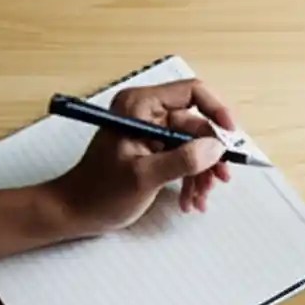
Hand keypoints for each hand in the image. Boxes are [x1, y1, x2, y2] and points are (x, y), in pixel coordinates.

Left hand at [46, 79, 236, 236]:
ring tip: (199, 199)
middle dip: (210, 156)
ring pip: (195, 145)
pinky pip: (185, 158)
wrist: (75, 212)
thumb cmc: (99, 192)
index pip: (192, 92)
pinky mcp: (154, 150)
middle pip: (197, 125)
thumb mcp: (144, 176)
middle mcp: (148, 113)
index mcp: (140, 106)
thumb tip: (216, 147)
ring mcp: (151, 132)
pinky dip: (191, 179)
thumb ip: (182, 159)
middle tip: (219, 181)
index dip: (217, 111)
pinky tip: (190, 200)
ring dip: (202, 173)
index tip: (230, 137)